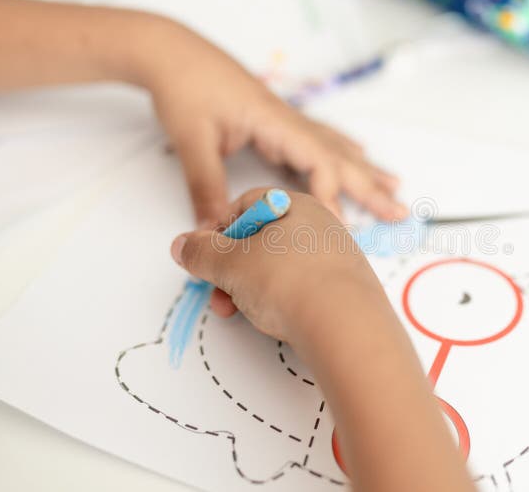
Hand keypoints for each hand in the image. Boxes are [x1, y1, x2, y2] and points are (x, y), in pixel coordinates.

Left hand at [141, 20, 405, 225]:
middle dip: (371, 186)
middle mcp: (289, 120)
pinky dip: (344, 149)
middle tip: (400, 210)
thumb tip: (213, 228)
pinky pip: (321, 137)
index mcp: (274, 121)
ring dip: (365, 169)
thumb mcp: (192, 139)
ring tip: (394, 185)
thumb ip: (205, 186)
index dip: (328, 196)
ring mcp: (286, 118)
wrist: (172, 51)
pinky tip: (358, 150)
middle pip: (340, 156)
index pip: (317, 162)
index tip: (333, 228)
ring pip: (336, 146)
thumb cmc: (184, 86)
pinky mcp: (277, 119)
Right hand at [169, 188, 385, 340]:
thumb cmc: (288, 280)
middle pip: (261, 240)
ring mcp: (336, 257)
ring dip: (251, 289)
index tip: (204, 257)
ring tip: (243, 313)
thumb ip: (201, 252)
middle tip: (218, 295)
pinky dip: (283, 301)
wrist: (345, 324)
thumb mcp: (230, 264)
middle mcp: (319, 224)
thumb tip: (182, 245)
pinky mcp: (345, 288)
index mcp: (294, 204)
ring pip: (280, 268)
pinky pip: (304, 288)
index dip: (218, 231)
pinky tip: (277, 320)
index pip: (245, 205)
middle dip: (231, 270)